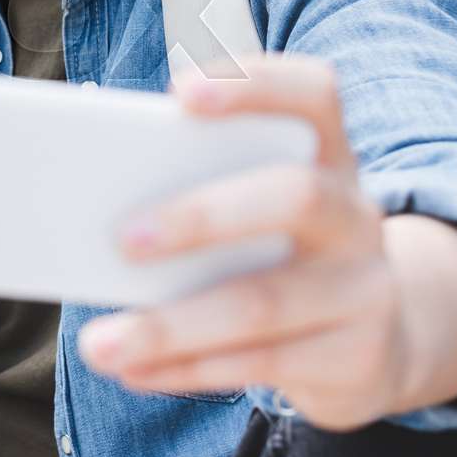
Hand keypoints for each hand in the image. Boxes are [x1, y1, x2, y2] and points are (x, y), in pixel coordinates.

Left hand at [78, 55, 408, 430]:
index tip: (180, 93)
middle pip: (292, 197)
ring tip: (96, 344)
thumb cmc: (269, 247)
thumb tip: (82, 201)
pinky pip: (261, 364)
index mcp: (325, 154)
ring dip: (169, 326)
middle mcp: (355, 215)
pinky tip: (131, 371)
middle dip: (201, 216)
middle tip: (122, 240)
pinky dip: (184, 369)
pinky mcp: (355, 358)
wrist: (374, 338)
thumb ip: (188, 186)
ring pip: (263, 304)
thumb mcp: (248, 206)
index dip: (255, 86)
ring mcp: (364, 289)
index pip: (313, 95)